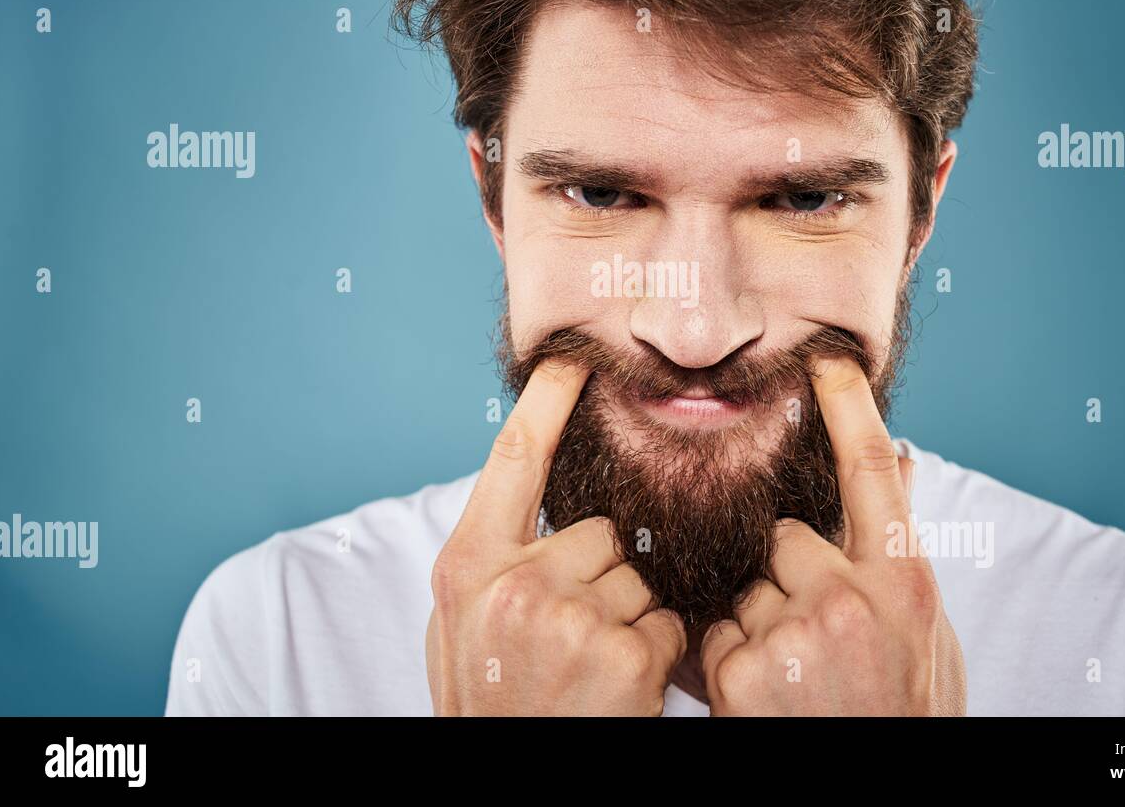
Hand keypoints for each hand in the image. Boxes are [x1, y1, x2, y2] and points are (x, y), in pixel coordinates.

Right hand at [426, 359, 686, 714]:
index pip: (512, 461)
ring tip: (587, 671)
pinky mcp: (624, 658)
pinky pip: (666, 624)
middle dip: (596, 576)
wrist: (504, 786)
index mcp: (467, 568)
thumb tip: (521, 512)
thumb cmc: (487, 709)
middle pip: (596, 532)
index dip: (547, 404)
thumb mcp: (458, 630)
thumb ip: (487, 565)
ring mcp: (570, 620)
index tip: (575, 359)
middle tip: (567, 638)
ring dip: (626, 619)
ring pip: (636, 579)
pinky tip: (618, 691)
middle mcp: (515, 584)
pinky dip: (655, 656)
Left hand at [700, 355, 965, 715]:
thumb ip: (902, 548)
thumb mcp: (925, 633)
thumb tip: (903, 463)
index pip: (871, 474)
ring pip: (751, 591)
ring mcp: (794, 638)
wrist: (885, 794)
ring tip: (797, 680)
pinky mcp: (742, 675)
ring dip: (762, 625)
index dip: (847, 409)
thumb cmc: (908, 712)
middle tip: (819, 637)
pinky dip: (732, 663)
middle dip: (792, 577)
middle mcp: (851, 602)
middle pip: (788, 539)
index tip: (824, 360)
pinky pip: (718, 636)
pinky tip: (768, 700)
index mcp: (904, 585)